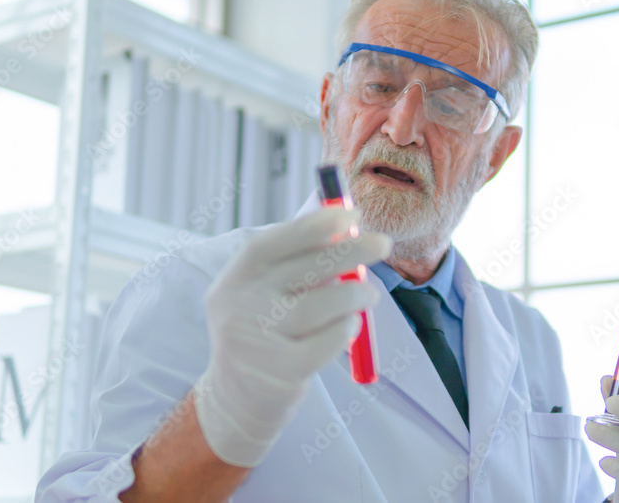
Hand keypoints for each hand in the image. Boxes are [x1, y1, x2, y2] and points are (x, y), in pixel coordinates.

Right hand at [194, 208, 390, 466]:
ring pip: (326, 303)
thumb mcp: (262, 295)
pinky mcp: (283, 371)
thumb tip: (346, 229)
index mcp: (235, 280)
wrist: (236, 402)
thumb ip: (295, 265)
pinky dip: (348, 327)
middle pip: (307, 268)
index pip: (272, 243)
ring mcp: (260, 340)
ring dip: (357, 293)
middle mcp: (241, 306)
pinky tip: (350, 327)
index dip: (313, 225)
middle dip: (352, 250)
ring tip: (368, 296)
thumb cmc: (264, 334)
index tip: (350, 215)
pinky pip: (331, 339)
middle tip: (383, 244)